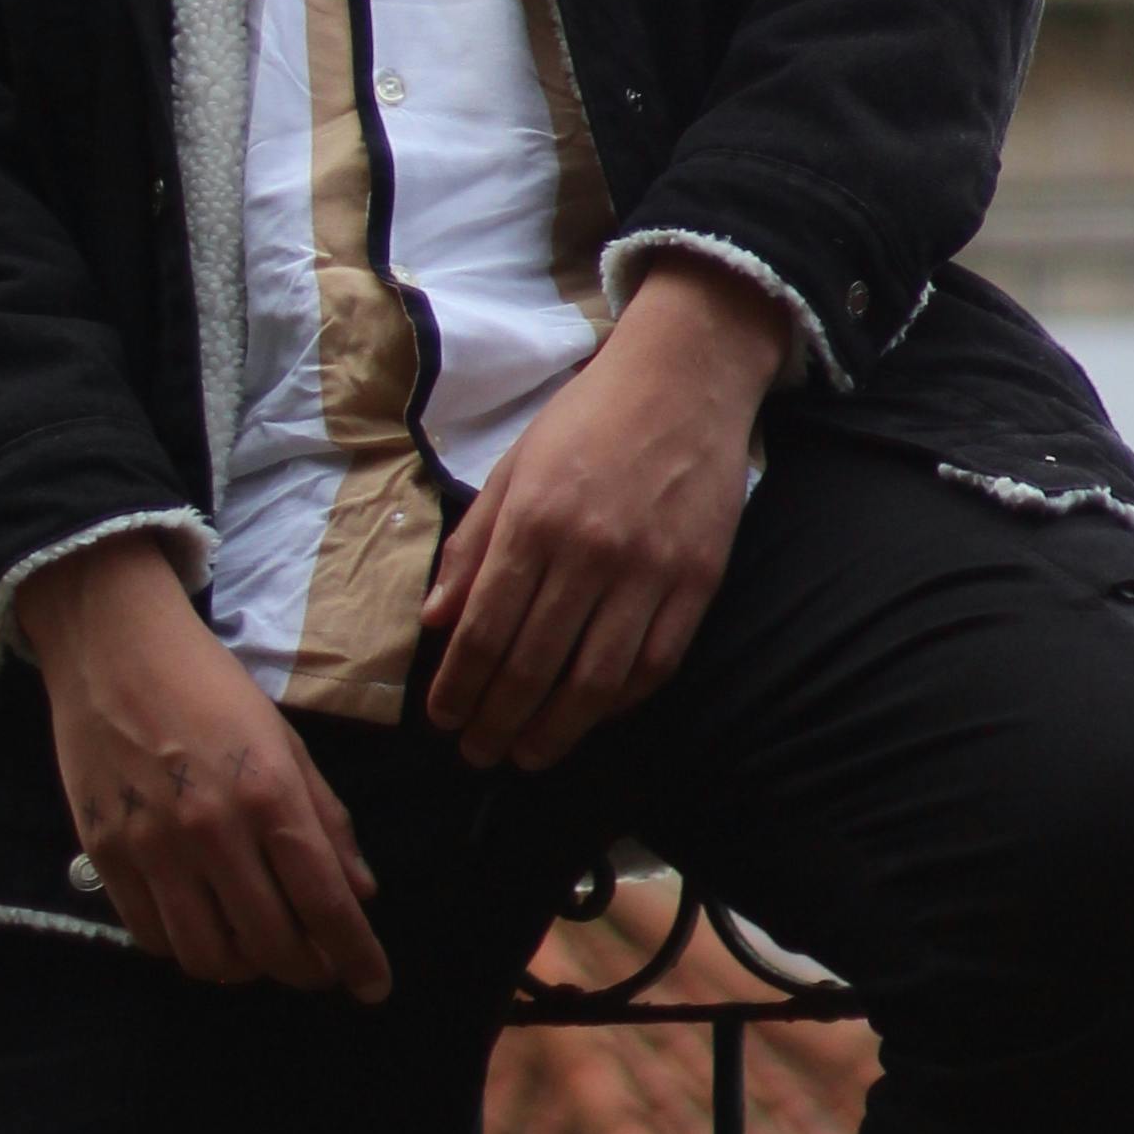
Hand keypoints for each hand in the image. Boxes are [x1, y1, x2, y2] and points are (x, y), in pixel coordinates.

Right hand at [13, 536, 391, 1000]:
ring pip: (209, 958)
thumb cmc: (210, 685)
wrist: (114, 645)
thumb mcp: (283, 739)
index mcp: (268, 793)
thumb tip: (359, 895)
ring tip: (256, 943)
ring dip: (245, 966)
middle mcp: (212, 830)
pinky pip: (153, 939)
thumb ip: (324, 819)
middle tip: (316, 962)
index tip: (373, 987)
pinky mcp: (105, 856)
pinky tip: (201, 921)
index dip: (356, 957)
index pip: (325, 903)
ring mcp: (152, 848)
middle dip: (306, 969)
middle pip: (271, 946)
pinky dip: (186, 948)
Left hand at [421, 260, 795, 774]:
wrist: (684, 379)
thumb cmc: (586, 418)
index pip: (483, 630)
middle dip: (496, 722)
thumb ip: (473, 544)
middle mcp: (588, 552)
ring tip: (527, 755)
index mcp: (533, 519)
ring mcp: (648, 572)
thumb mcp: (514, 466)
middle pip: (532, 667)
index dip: (458, 688)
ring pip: (593, 684)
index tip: (443, 720)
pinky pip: (653, 666)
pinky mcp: (697, 582)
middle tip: (478, 753)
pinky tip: (590, 717)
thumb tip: (436, 621)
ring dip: (554, 732)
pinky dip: (618, 705)